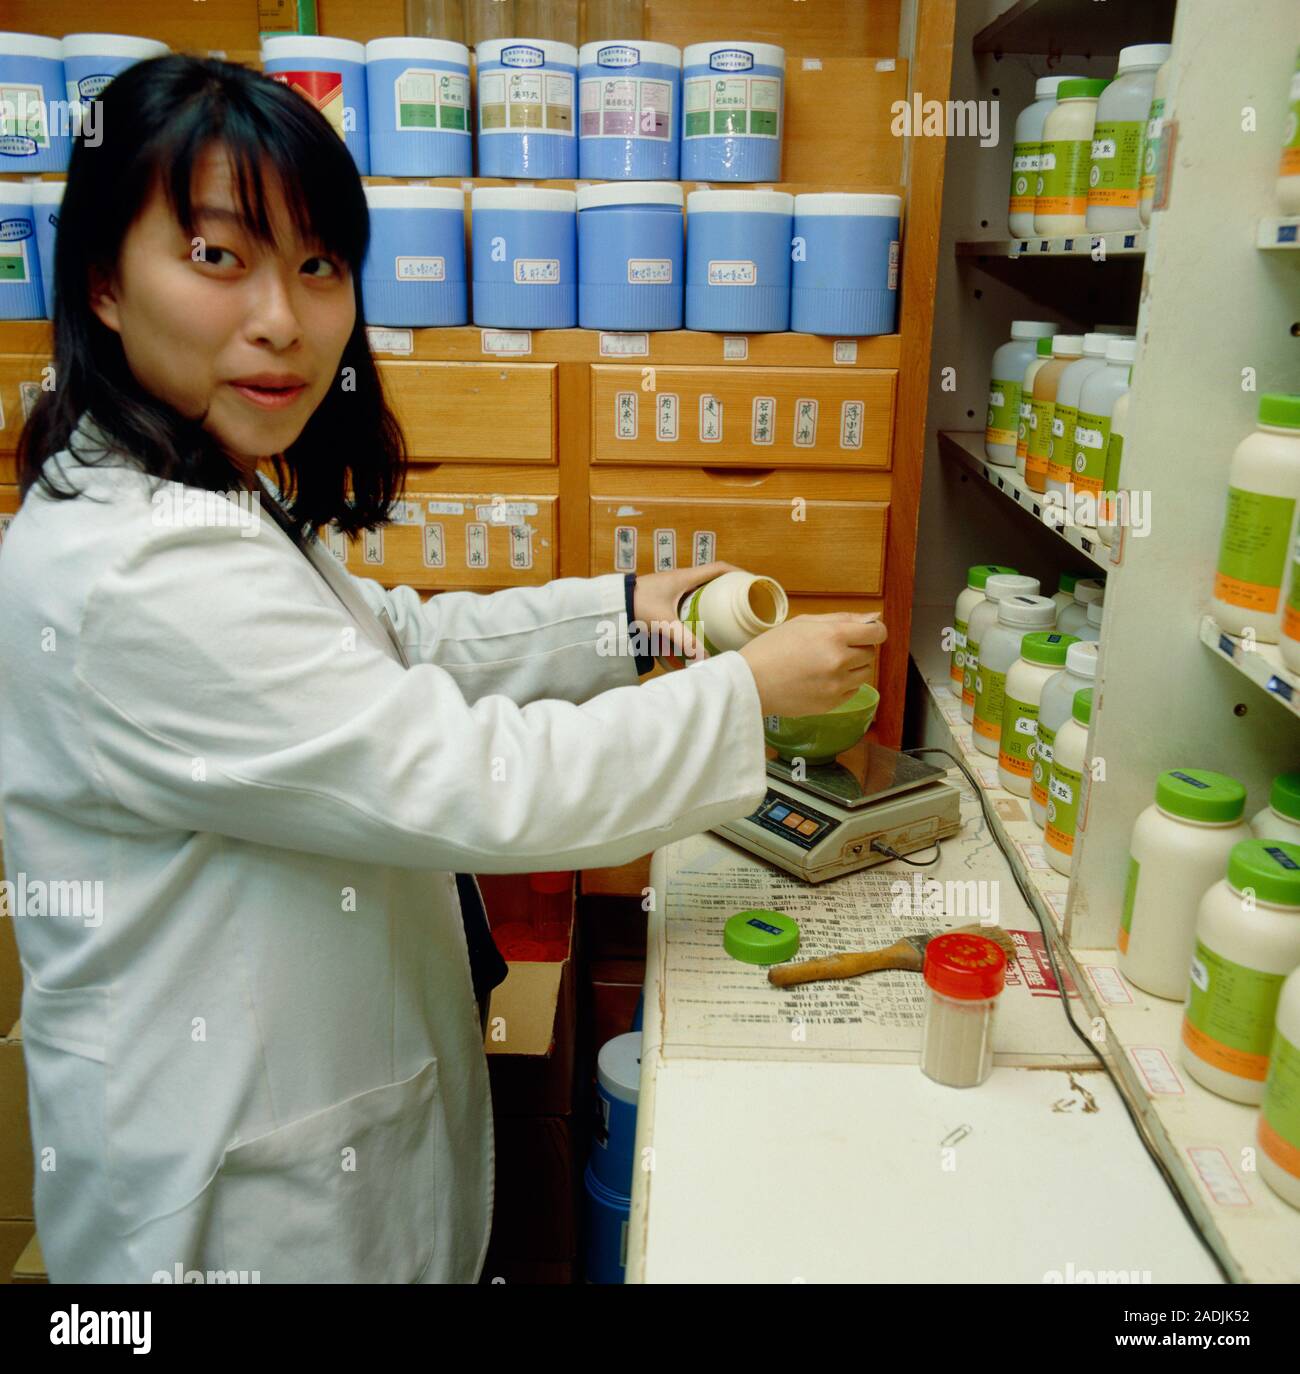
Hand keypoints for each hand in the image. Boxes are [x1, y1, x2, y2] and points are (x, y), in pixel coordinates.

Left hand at [632, 561, 741, 670]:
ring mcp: (670, 588)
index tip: (751, 584)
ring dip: (710, 601)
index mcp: (685, 577)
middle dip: (726, 591)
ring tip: (723, 616)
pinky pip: (685, 601)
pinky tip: (696, 627)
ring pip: (697, 592)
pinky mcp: (662, 598)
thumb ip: (685, 641)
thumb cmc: (636, 605)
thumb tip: (705, 659)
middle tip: (740, 606)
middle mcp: (679, 579)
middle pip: (711, 580)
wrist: (610, 604)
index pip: (719, 568)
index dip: (738, 573)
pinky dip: (694, 611)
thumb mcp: (664, 623)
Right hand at [739, 613, 886, 716]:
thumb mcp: (804, 623)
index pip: (876, 632)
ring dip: (853, 667)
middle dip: (858, 648)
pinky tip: (822, 679)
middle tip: (832, 648)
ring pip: (865, 673)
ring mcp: (837, 685)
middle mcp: (840, 661)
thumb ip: (842, 618)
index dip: (874, 631)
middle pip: (870, 653)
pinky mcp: (832, 704)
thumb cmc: (771, 648)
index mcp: (834, 635)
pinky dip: (844, 685)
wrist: (750, 683)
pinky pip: (852, 691)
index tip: (865, 632)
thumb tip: (874, 618)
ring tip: (827, 665)